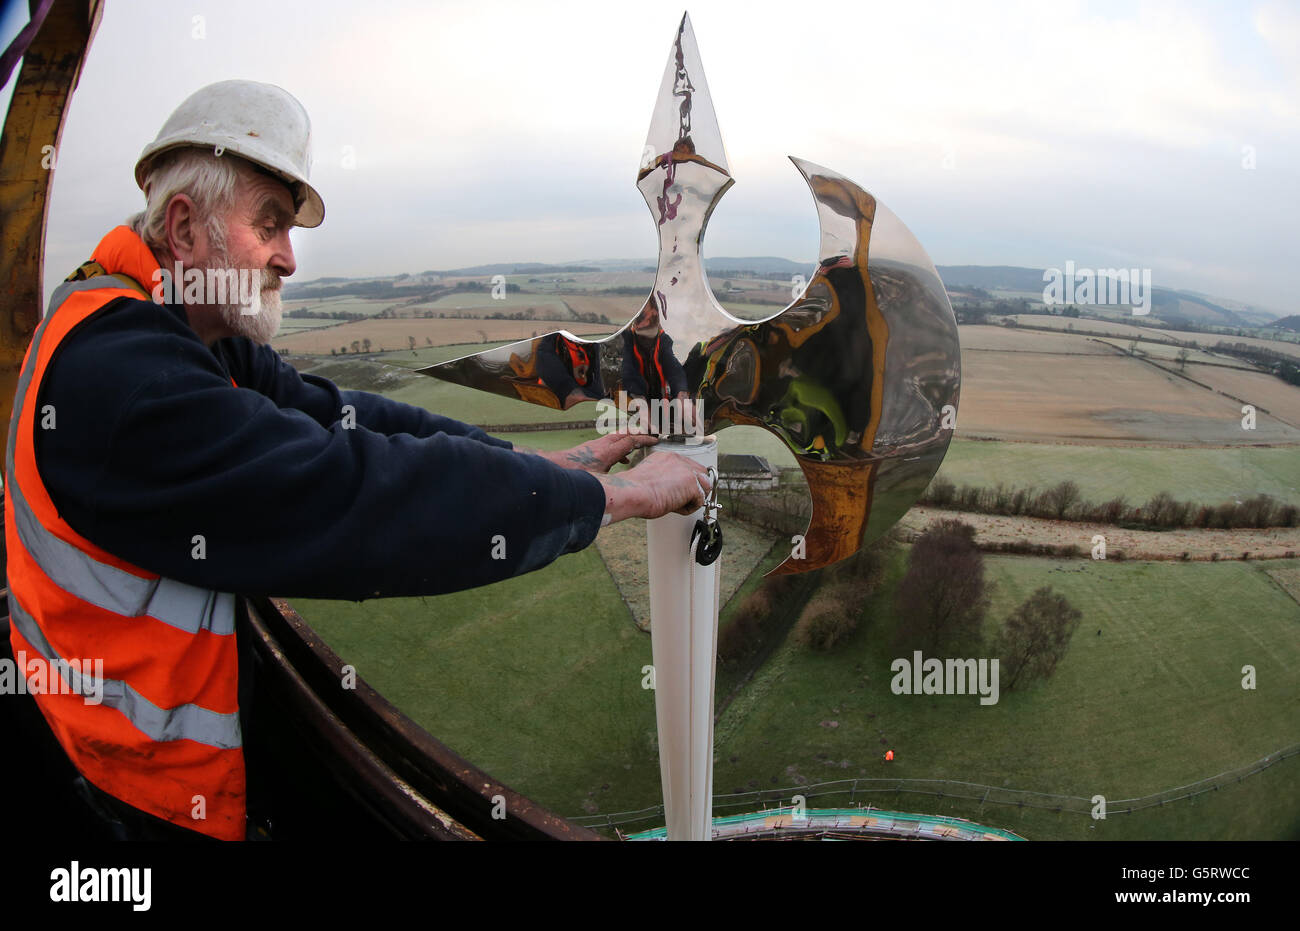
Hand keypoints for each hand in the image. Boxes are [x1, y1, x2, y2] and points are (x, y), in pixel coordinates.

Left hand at [552, 433, 659, 472]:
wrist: (555, 465)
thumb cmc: (573, 473)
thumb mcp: (598, 480)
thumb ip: (612, 482)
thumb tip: (624, 492)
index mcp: (608, 452)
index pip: (630, 440)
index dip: (644, 439)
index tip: (654, 440)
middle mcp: (603, 444)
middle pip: (625, 433)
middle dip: (638, 434)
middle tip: (649, 437)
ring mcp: (596, 444)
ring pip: (617, 437)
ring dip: (628, 440)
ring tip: (637, 448)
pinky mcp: (591, 447)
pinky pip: (609, 443)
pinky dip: (618, 447)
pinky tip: (620, 459)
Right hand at [595, 451, 712, 522]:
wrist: (631, 492)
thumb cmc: (633, 490)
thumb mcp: (649, 479)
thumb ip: (664, 479)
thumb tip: (672, 491)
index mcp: (666, 457)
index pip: (687, 466)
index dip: (686, 481)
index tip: (681, 490)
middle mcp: (678, 460)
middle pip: (701, 473)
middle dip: (696, 487)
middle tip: (684, 499)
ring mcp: (687, 470)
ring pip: (704, 486)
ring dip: (693, 498)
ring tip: (676, 504)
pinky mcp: (692, 483)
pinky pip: (700, 500)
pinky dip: (690, 508)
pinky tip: (676, 508)